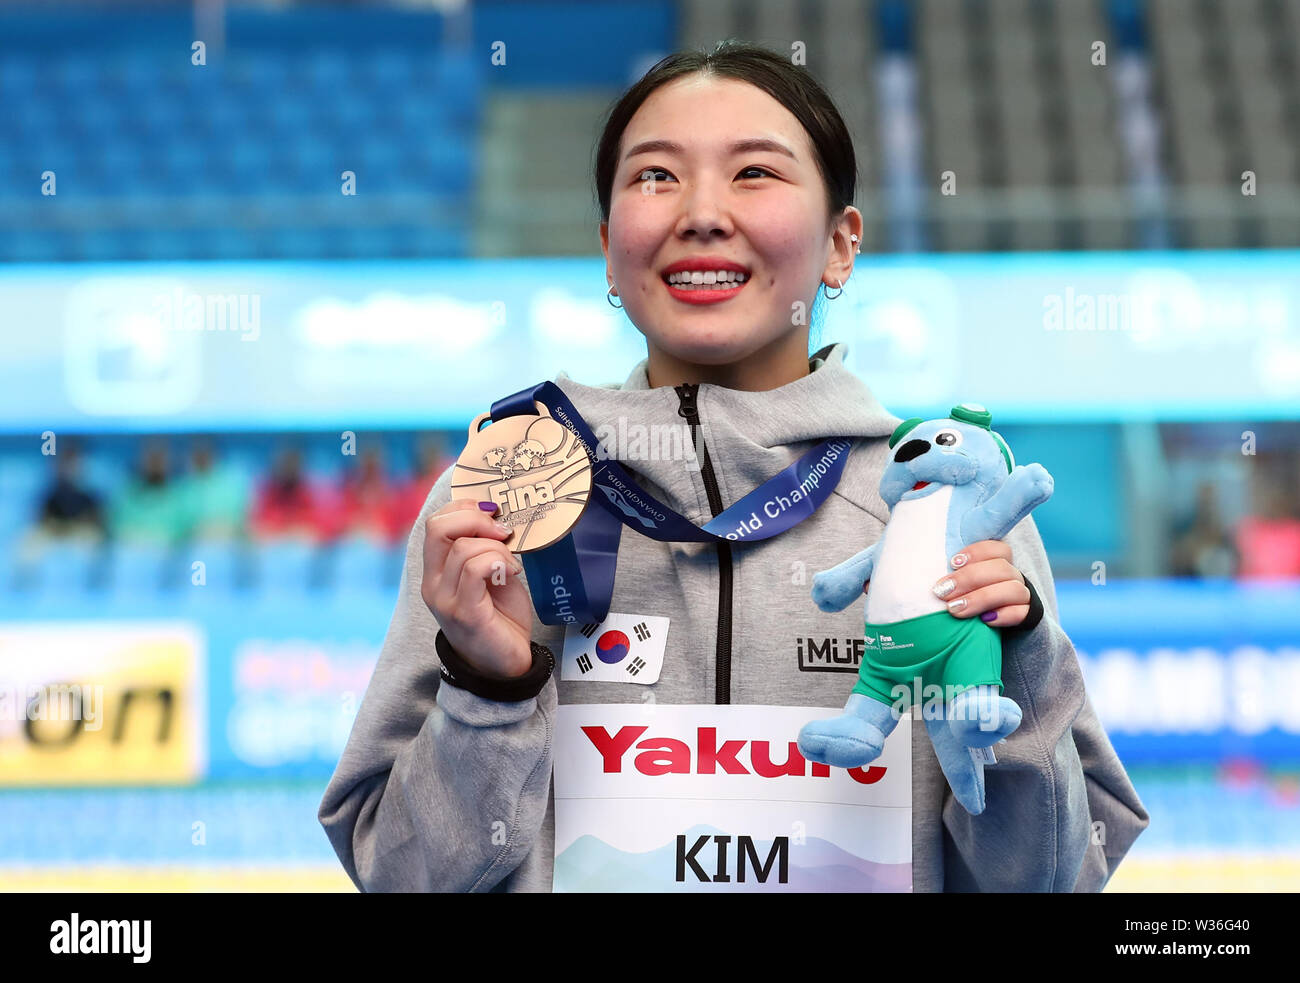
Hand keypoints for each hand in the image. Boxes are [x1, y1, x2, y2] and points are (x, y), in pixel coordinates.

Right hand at [421, 499, 534, 679]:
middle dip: (477, 519)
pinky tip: (511, 573)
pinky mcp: (464, 613)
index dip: (465, 508)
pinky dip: (498, 562)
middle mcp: (432, 584)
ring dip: (497, 548)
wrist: (506, 664)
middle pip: (438, 527)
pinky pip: (475, 570)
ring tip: (511, 564)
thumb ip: (485, 548)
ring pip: (464, 548)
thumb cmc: (500, 616)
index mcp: (435, 571)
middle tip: (503, 533)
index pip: (435, 522)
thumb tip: (498, 516)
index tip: (494, 516)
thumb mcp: (490, 574)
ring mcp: (445, 599)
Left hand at [930, 539, 1030, 627]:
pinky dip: (1003, 615)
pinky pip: (1021, 613)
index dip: (977, 553)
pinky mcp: (1027, 616)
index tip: (952, 563)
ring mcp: (1022, 595)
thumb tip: (922, 570)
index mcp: (998, 561)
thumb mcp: (955, 581)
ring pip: (1014, 590)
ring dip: (982, 598)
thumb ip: (950, 572)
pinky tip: (984, 621)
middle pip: (1002, 568)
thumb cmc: (961, 596)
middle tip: (943, 592)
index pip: (998, 548)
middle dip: (969, 578)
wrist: (985, 625)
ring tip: (955, 610)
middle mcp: (1013, 575)